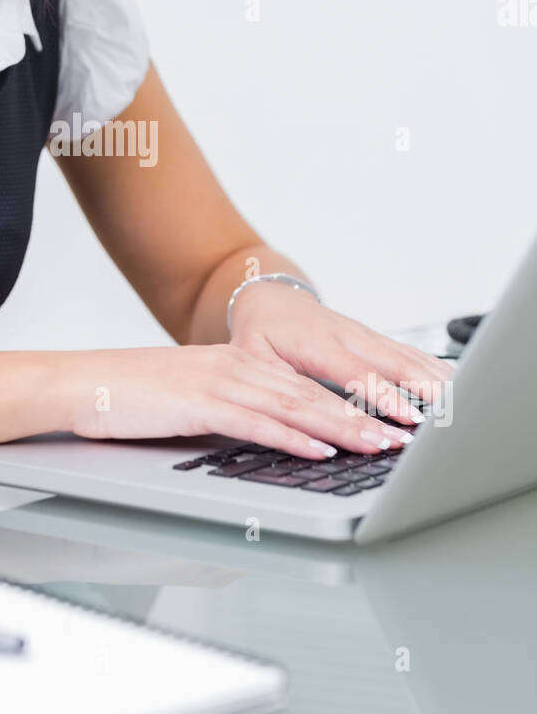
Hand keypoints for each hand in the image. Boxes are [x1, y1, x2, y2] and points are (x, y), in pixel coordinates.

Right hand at [57, 343, 421, 457]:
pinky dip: (293, 436)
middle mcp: (232, 366)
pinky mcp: (199, 403)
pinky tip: (318, 449)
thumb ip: (225, 414)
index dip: (345, 404)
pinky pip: (256, 421)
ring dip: (339, 427)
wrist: (80, 384)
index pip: (299, 386)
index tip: (379, 422)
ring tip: (375, 444)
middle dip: (358, 415)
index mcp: (231, 364)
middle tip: (396, 435)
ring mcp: (217, 382)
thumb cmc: (125, 398)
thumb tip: (261, 438)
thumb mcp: (186, 403)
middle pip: (308, 393)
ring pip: (292, 405)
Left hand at [228, 281, 453, 422]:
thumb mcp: (252, 358)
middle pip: (392, 362)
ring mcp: (364, 334)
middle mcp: (346, 335)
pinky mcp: (374, 338)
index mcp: (316, 342)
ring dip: (434, 378)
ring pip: (406, 355)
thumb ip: (274, 385)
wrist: (269, 297)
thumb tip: (291, 416)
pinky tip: (454, 383)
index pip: (355, 373)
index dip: (383, 396)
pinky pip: (409, 353)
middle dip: (422, 388)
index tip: (408, 416)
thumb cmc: (260, 332)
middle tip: (449, 412)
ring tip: (462, 401)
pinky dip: (433, 367)